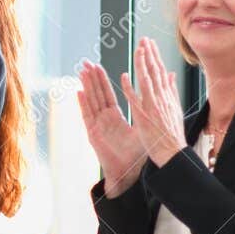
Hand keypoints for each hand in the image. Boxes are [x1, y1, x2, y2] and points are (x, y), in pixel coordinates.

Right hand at [77, 62, 145, 196]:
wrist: (128, 171)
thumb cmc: (135, 153)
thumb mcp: (142, 127)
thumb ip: (145, 110)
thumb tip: (155, 97)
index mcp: (114, 118)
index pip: (107, 95)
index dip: (102, 81)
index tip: (98, 66)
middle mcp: (103, 120)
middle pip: (97, 95)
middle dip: (92, 79)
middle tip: (86, 63)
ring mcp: (97, 126)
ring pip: (91, 101)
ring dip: (86, 86)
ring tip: (82, 71)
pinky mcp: (93, 134)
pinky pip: (87, 115)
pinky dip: (83, 103)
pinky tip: (79, 91)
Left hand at [119, 37, 187, 167]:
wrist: (173, 152)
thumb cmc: (172, 133)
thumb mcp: (175, 108)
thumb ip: (171, 90)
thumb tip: (171, 74)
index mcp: (167, 96)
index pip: (160, 71)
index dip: (154, 56)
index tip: (150, 43)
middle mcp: (161, 98)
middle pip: (154, 72)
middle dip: (149, 54)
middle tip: (144, 39)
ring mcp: (152, 107)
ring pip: (146, 81)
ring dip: (142, 64)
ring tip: (139, 49)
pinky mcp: (143, 116)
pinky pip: (135, 100)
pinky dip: (130, 88)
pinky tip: (124, 76)